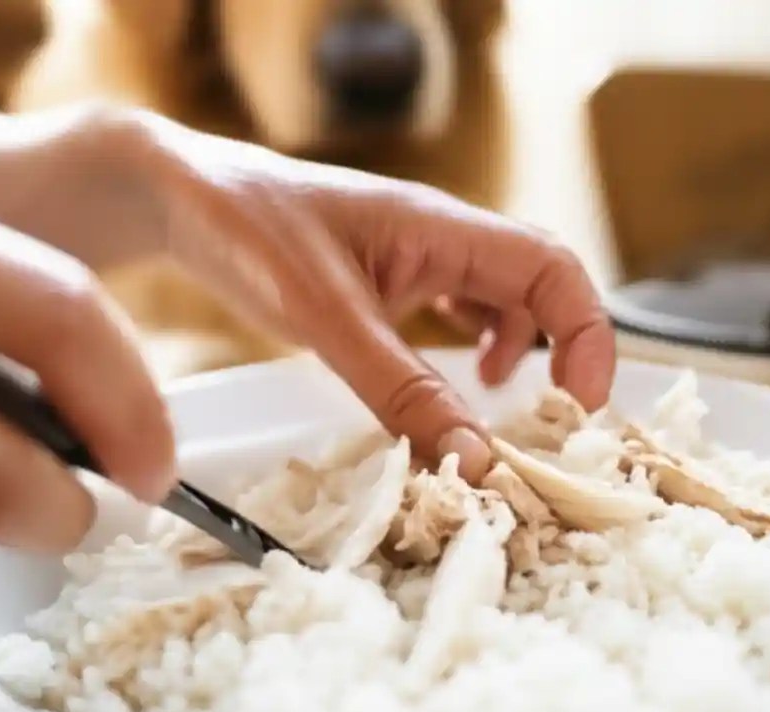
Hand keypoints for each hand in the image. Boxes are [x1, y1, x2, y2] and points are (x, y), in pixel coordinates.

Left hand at [134, 114, 615, 476]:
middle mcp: (441, 235)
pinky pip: (458, 307)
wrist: (183, 195)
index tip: (580, 405)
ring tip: (505, 403)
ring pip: (502, 299)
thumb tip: (474, 457)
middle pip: (540, 285)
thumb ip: (400, 389)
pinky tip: (460, 378)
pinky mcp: (388, 277)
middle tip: (553, 421)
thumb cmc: (248, 229)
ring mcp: (415, 254)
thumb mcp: (327, 318)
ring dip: (520, 350)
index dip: (587, 334)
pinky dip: (475, 345)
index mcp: (442, 226)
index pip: (553, 266)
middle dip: (562, 350)